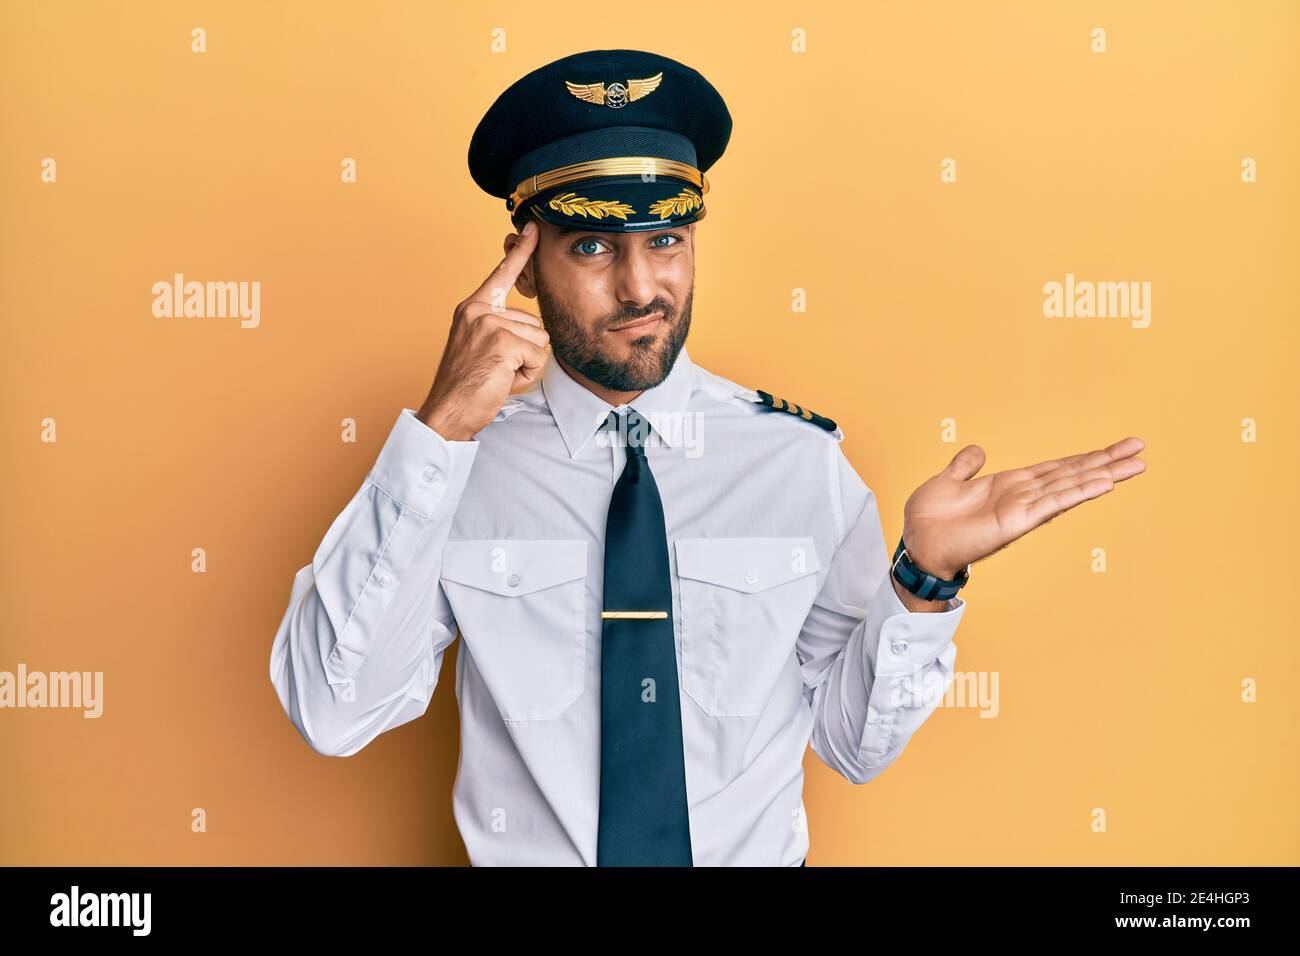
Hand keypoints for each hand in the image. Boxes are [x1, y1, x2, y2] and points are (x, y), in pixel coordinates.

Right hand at [417, 221, 548, 439]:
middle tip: (496, 368)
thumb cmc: (466, 386)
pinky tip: (503, 379)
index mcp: (472, 308)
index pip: (501, 274)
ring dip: (526, 364)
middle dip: (525, 350)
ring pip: (539, 340)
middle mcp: (478, 311)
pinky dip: (527, 374)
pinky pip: (538, 356)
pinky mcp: (502, 342)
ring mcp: (489, 325)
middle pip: (534, 322)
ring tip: (498, 373)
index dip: (521, 252)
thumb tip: (532, 325)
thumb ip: (499, 328)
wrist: (447, 411)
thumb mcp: (480, 346)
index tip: (533, 228)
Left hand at [900, 437, 1147, 578]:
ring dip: (1103, 474)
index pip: (1055, 468)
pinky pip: (1054, 503)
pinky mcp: (1018, 521)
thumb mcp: (947, 481)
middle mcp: (1023, 496)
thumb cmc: (930, 520)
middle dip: (1106, 461)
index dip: (1084, 458)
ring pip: (1071, 486)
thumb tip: (978, 450)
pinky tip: (1103, 482)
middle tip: (1140, 448)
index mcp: (1009, 485)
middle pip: (1073, 474)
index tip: (1114, 448)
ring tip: (1135, 464)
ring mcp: (1024, 509)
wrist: (917, 546)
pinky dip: (1078, 492)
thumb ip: (965, 466)